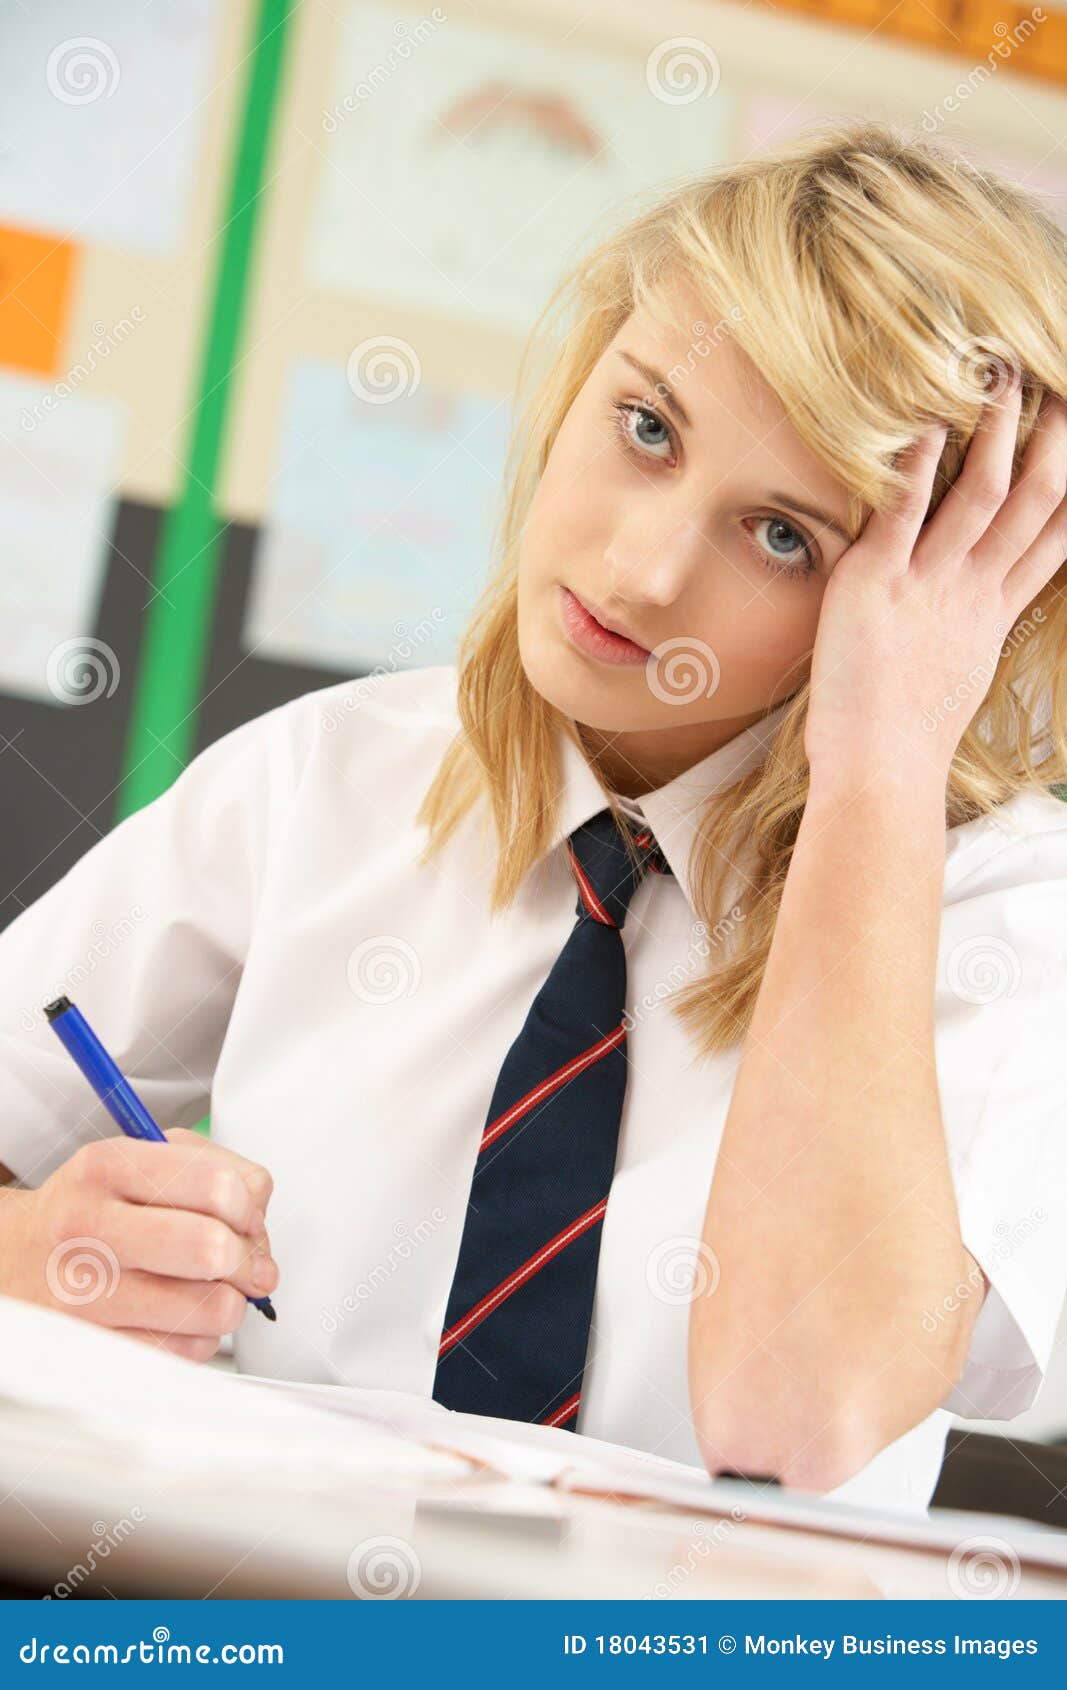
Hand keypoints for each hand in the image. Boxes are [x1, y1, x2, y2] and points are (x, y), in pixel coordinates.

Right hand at [0, 1128, 277, 1360]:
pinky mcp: (93, 1347)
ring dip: (229, 1302)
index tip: (246, 1219)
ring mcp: (86, 1295)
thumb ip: (217, 1170)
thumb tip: (260, 1225)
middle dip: (247, 1260)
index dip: (249, 1208)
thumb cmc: (93, 1208)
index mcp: (107, 1167)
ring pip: (211, 1308)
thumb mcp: (144, 1159)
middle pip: (213, 1248)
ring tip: (209, 1289)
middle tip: (243, 1262)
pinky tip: (179, 1317)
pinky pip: (187, 1352)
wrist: (14, 1259)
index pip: (217, 1186)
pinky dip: (200, 1337)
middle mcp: (88, 1228)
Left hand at [803, 379, 1066, 792]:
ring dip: (997, 432)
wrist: (879, 773)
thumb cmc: (905, 736)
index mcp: (993, 612)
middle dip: (1056, 442)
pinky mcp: (875, 583)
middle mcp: (972, 590)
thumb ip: (969, 625)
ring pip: (982, 493)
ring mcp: (928, 584)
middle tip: (1065, 388)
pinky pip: (905, 512)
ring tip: (1002, 378)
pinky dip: (916, 466)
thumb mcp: (958, 672)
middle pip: (1035, 502)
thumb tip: (977, 605)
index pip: (1053, 537)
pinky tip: (925, 424)